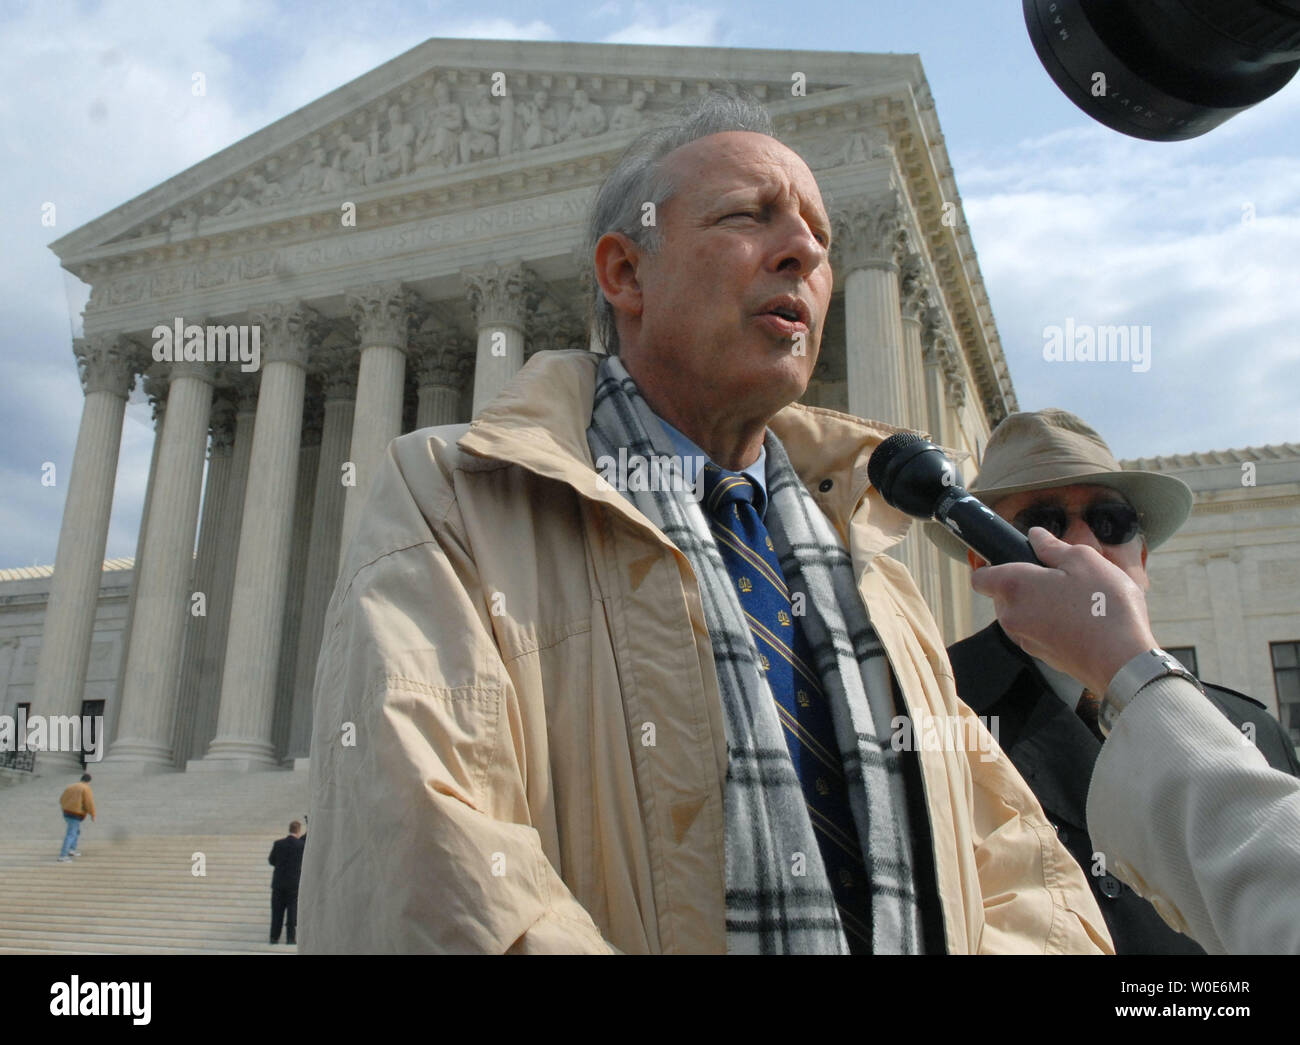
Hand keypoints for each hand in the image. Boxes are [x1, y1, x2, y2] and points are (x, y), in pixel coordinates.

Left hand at [970, 527, 1156, 697]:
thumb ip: (1053, 547)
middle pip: (1004, 595)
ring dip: (1040, 605)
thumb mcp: (1084, 560)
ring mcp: (1024, 639)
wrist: (1123, 662)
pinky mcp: (1041, 656)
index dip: (994, 566)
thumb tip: (1036, 537)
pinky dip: (1052, 624)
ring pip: (1022, 614)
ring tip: (1076, 600)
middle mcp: (1011, 616)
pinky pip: (1038, 632)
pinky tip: (1081, 621)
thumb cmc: (1104, 606)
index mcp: (1014, 587)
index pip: (980, 577)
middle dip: (1026, 584)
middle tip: (1060, 578)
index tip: (1015, 561)